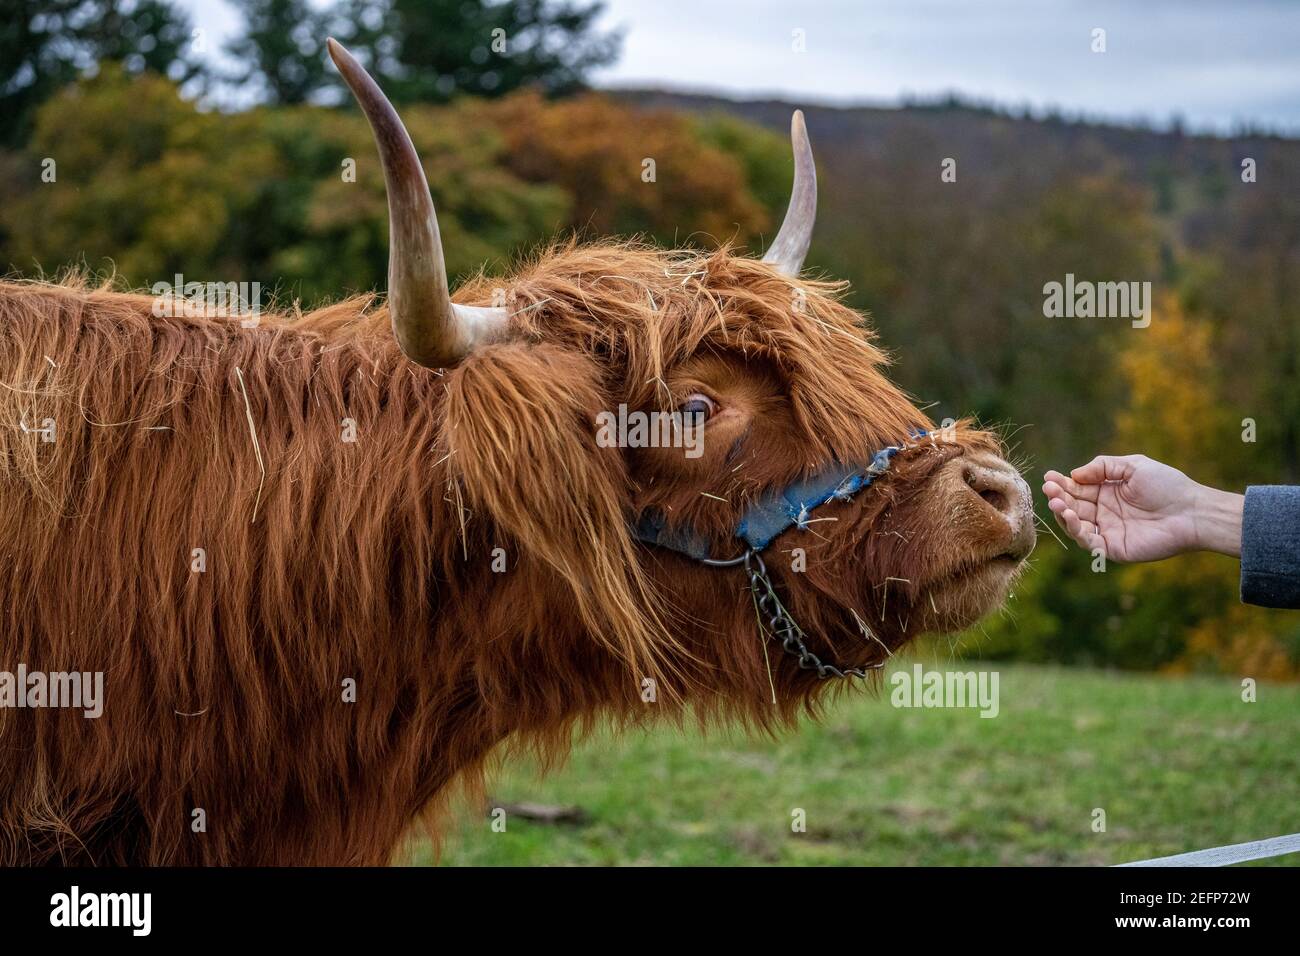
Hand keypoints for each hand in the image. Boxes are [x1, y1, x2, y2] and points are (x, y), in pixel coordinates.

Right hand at [1042, 455, 1242, 560]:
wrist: (1192, 512)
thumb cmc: (1168, 485)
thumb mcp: (1134, 465)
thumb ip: (1103, 466)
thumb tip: (1074, 475)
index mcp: (1107, 492)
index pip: (1077, 488)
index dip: (1062, 483)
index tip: (1049, 477)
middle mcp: (1104, 512)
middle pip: (1073, 505)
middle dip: (1059, 497)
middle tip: (1049, 488)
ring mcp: (1107, 531)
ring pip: (1076, 524)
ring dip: (1063, 514)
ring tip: (1057, 503)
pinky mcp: (1113, 548)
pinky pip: (1089, 542)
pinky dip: (1076, 531)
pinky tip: (1073, 517)